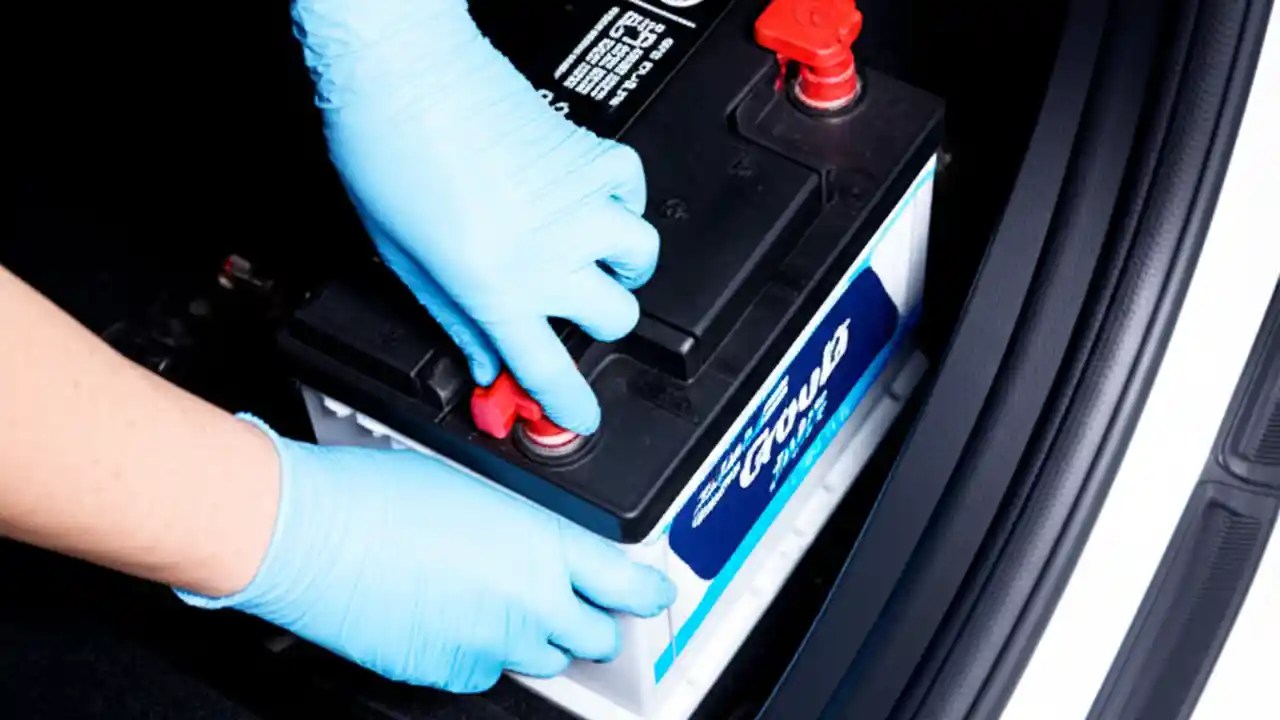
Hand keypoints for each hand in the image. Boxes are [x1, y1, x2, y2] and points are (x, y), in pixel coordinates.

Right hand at [177, 417, 675, 692]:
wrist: (308, 535)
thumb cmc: (379, 494)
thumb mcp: (477, 488)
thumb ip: (527, 527)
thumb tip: (542, 544)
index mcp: (545, 546)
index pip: (628, 583)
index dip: (647, 591)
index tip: (652, 591)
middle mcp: (530, 603)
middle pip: (596, 636)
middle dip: (591, 618)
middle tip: (571, 599)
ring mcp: (491, 645)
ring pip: (544, 658)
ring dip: (536, 635)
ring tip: (499, 602)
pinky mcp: (450, 673)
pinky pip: (487, 671)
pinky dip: (482, 651)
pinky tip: (453, 617)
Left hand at [292, 0, 659, 433]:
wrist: (404, 74)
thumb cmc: (387, 154)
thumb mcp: (405, 260)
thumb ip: (454, 318)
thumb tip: (484, 360)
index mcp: (496, 287)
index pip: (548, 370)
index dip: (569, 406)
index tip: (580, 418)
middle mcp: (549, 253)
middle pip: (614, 319)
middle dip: (594, 324)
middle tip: (567, 309)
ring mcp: (579, 204)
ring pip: (640, 257)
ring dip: (621, 265)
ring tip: (592, 257)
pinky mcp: (592, 156)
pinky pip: (634, 190)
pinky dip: (621, 200)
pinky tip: (593, 201)